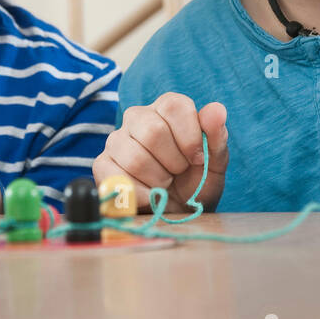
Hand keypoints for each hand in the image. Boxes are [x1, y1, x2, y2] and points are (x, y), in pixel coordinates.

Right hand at [94, 93, 228, 212]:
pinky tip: (149, 195)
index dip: (190, 137)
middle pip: (153, 132)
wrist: (179, 212)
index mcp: (166, 107)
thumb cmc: (197, 181)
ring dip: (158, 181)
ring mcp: (116, 140)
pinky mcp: (102, 164)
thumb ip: (217, 136)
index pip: (174, 106)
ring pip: (136, 158)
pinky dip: (141, 195)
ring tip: (164, 183)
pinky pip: (117, 179)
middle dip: (174, 162)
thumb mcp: (215, 162)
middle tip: (178, 172)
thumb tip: (216, 110)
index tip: (197, 159)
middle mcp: (137, 117)